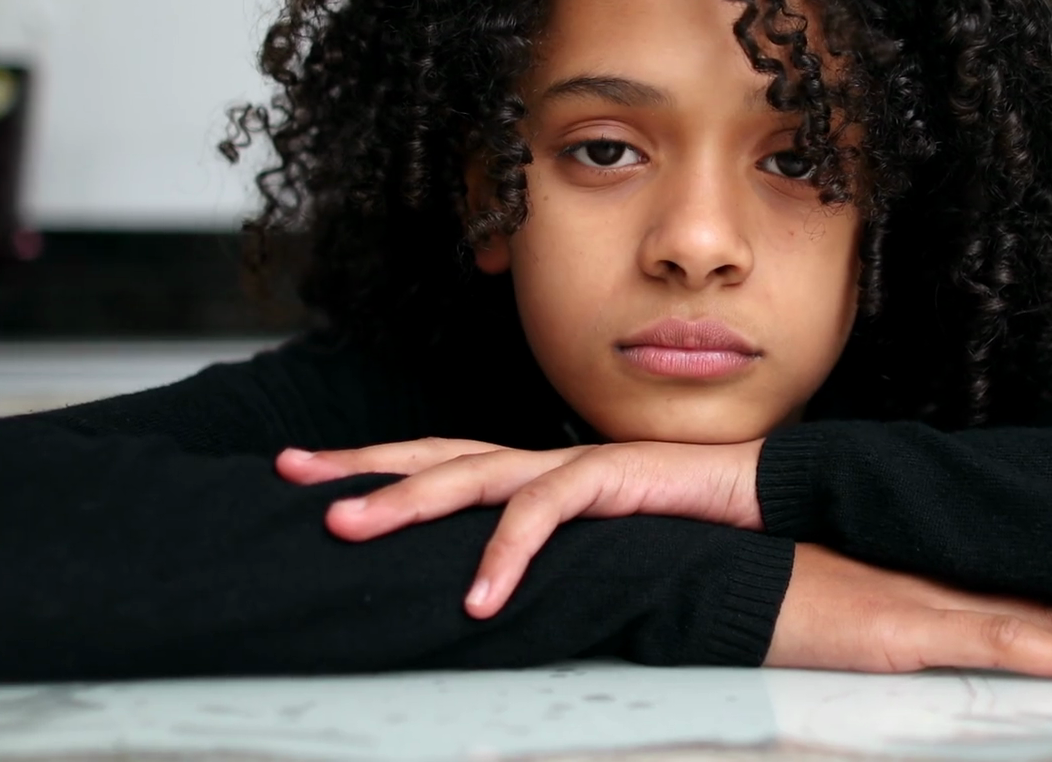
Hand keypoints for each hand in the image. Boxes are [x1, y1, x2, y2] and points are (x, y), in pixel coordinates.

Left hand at [275, 438, 762, 617]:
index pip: (432, 461)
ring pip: (470, 474)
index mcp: (528, 473)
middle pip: (431, 454)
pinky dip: (507, 551)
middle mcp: (538, 460)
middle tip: (289, 475)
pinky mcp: (612, 477)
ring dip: (404, 501)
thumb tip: (475, 592)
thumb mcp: (588, 546)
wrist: (762, 497)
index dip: (368, 464)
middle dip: (357, 465)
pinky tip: (479, 596)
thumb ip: (536, 555)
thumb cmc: (677, 524)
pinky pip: (547, 511)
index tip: (301, 473)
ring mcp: (571, 464)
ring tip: (346, 527)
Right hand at [769, 544, 1051, 680]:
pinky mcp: (905, 631)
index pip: (1035, 582)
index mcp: (931, 572)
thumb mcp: (837, 594)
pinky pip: (999, 644)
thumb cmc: (755, 582)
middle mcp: (943, 579)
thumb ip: (886, 605)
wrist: (702, 569)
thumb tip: (921, 618)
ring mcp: (928, 602)